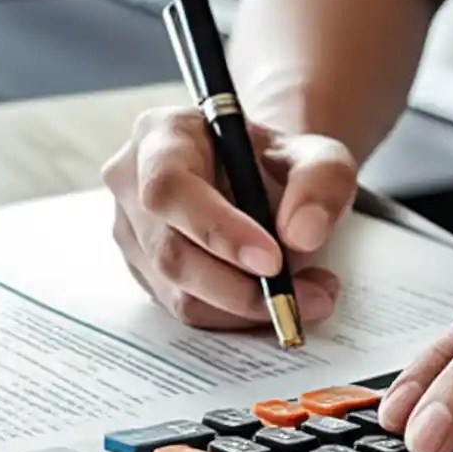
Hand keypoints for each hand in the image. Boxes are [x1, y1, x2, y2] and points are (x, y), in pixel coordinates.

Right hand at [101, 107, 357, 328]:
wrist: (256, 181)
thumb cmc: (274, 163)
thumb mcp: (316, 154)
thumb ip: (321, 181)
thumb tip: (303, 234)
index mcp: (161, 136)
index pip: (170, 187)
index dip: (216, 230)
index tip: (272, 260)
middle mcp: (132, 184)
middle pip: (170, 252)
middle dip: (239, 287)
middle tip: (301, 296)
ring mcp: (132, 234)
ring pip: (179, 293)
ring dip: (246, 307)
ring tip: (306, 295)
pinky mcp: (145, 274)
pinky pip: (187, 309)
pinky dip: (237, 315)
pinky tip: (276, 298)